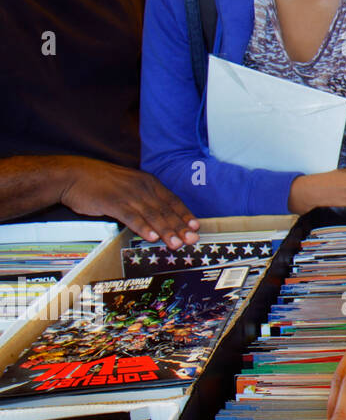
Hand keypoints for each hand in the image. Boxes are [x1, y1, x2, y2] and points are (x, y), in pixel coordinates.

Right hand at [59, 157, 198, 247]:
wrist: (74, 175)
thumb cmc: (102, 183)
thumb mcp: (129, 186)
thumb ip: (144, 199)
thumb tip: (158, 217)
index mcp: (149, 182)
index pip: (172, 200)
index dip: (185, 214)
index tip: (196, 226)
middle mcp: (142, 187)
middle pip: (165, 209)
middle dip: (180, 226)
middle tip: (192, 240)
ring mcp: (128, 194)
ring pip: (152, 215)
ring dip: (166, 231)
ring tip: (176, 244)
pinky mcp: (113, 202)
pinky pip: (132, 217)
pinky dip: (143, 228)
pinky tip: (151, 238)